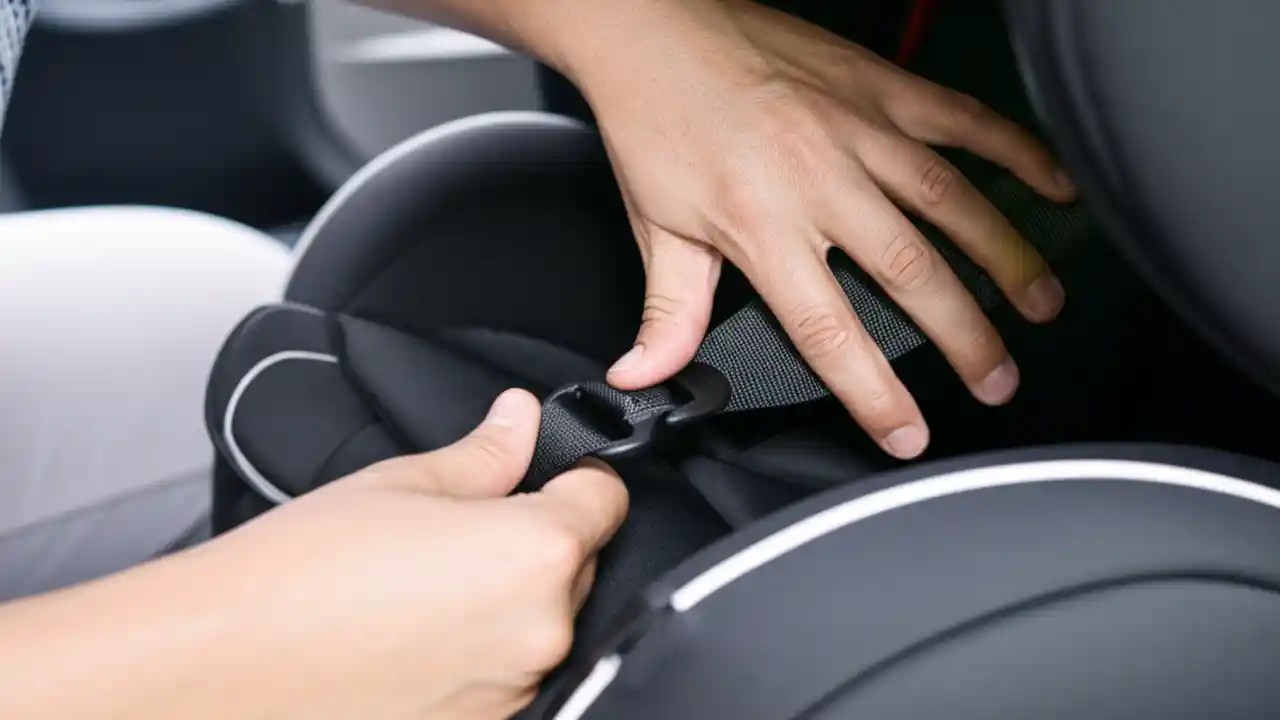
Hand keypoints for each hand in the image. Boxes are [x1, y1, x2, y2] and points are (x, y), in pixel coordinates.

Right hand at [0, 390, 627, 719]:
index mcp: (534, 551)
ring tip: (425, 588)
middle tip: (460, 531)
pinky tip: (419, 635)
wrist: (224, 662)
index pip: (606, 501)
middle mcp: (541, 628)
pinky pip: (507, 671)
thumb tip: (522, 419)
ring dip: (507, 601)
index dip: (578, 479)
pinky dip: (481, 650)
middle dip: (535, 540)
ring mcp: (514, 687)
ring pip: (541, 621)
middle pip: (575, 565)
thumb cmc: (301, 570)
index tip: (550, 475)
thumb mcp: (402, 483)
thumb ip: (485, 453)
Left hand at [560, 0, 1074, 458]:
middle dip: (964, 335)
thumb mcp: (655, 228)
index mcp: (760, 225)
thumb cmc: (654, 125)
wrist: (652, 25)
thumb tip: (646, 375)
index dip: (873, 391)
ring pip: (950, 199)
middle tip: (1000, 382)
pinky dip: (1014, 149)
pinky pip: (962, 118)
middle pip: (908, 271)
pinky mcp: (879, 86)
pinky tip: (1055, 184)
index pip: (827, 328)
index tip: (910, 434)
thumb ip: (668, 313)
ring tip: (1043, 305)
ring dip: (1004, 255)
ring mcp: (857, 129)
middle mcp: (818, 180)